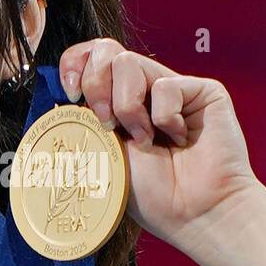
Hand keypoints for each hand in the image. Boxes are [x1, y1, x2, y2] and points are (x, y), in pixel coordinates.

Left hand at [58, 39, 261, 248]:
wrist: (192, 214)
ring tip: (146, 140)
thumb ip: (84, 120)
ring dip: (128, 107)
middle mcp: (143, 91)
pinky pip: (166, 85)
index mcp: (115, 104)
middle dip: (96, 85)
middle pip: (105, 51)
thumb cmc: (151, 196)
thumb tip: (62, 94)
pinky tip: (178, 140)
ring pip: (128, 62)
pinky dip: (165, 118)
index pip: (88, 58)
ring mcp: (173, 89)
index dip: (74, 65)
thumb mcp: (103, 154)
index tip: (71, 94)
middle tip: (108, 125)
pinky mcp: (203, 91)